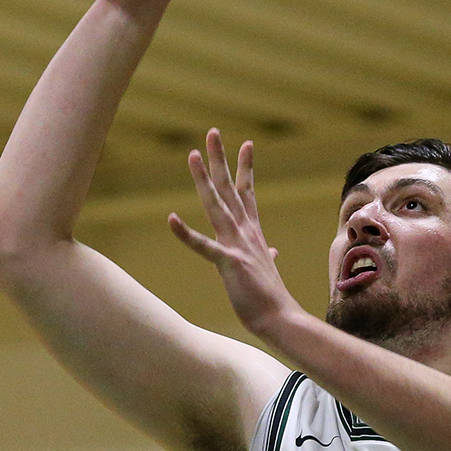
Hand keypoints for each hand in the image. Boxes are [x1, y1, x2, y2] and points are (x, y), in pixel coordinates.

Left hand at [169, 129, 301, 338]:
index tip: (245, 143)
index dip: (244, 168)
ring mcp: (237, 245)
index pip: (247, 193)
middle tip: (212, 132)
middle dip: (221, 159)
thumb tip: (273, 252)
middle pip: (230, 188)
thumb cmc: (270, 297)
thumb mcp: (267, 270)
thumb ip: (267, 256)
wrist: (279, 318)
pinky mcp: (228, 263)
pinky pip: (204, 246)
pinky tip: (171, 220)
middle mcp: (245, 232)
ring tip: (192, 156)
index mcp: (252, 233)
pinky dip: (186, 234)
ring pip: (216, 205)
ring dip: (203, 180)